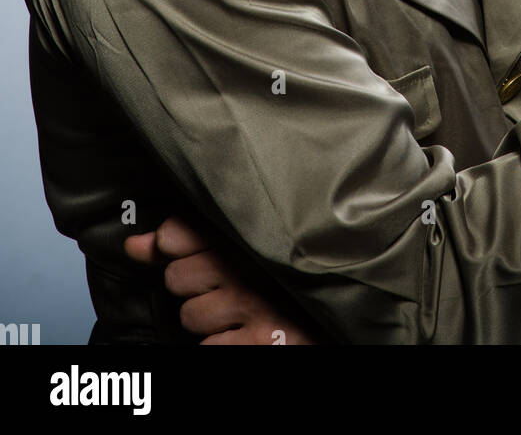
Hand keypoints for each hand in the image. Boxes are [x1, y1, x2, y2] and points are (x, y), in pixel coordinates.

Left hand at [124, 217, 317, 344]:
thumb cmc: (276, 278)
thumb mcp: (236, 250)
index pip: (177, 233)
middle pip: (176, 278)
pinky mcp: (259, 342)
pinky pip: (208, 348)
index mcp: (243, 234)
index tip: (186, 252)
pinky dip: (221, 346)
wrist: (326, 314)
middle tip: (225, 287)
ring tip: (238, 311)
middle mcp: (245, 266)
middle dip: (192, 288)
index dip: (174, 247)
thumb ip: (184, 243)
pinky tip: (243, 333)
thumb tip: (132, 245)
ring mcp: (252, 305)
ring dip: (207, 321)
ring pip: (190, 317)